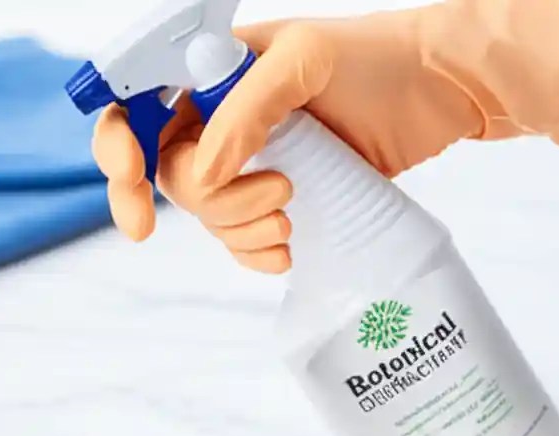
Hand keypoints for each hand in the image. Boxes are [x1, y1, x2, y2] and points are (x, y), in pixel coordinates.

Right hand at [91, 0, 558, 272]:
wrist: (439, 91)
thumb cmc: (374, 59)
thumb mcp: (306, 62)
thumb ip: (246, 109)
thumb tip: (201, 172)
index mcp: (206, 76)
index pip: (134, 115)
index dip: (119, 159)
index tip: (137, 204)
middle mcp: (217, 119)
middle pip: (172, 179)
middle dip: (215, 203)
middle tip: (279, 195)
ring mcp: (246, 161)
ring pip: (207, 216)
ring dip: (241, 229)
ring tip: (294, 216)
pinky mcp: (276, 197)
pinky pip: (240, 240)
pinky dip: (256, 253)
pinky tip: (289, 251)